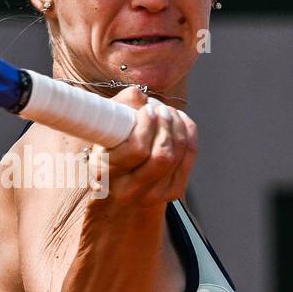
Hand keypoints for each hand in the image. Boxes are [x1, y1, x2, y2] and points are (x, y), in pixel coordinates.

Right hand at [90, 87, 195, 208]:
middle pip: (162, 156)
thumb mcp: (104, 128)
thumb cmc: (107, 146)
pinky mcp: (172, 193)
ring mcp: (153, 196)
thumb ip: (118, 107)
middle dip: (166, 125)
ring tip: (168, 112)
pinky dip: (188, 134)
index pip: (137, 149)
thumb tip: (139, 96)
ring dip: (177, 127)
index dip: (146, 124)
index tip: (146, 109)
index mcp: (105, 175)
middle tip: (160, 108)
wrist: (116, 180)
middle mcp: (129, 191)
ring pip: (177, 156)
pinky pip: (188, 158)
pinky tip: (180, 121)